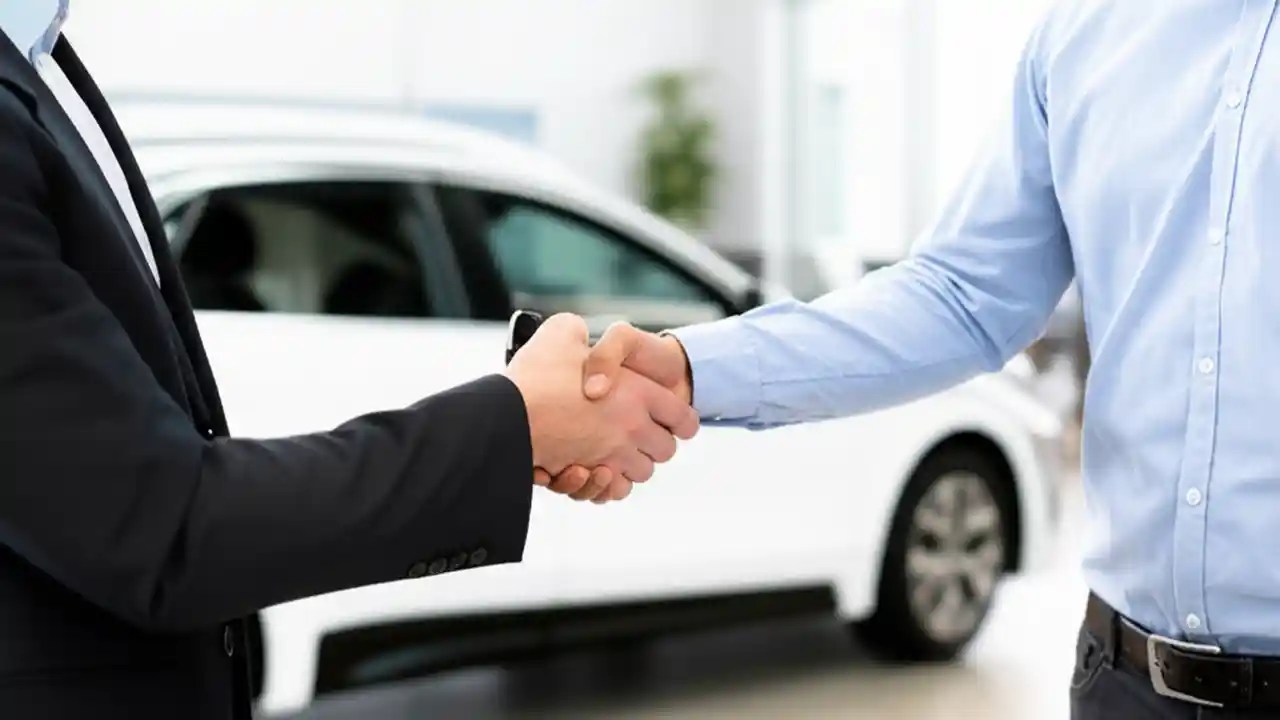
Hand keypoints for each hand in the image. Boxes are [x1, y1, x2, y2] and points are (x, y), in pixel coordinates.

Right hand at [506, 315, 697, 499]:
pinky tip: (592, 467)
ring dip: (629, 464)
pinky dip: (608, 483)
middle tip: (634, 433)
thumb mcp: (561, 331)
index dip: (681, 420)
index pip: (683, 418)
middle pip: (665, 450)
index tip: (674, 422)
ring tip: (609, 449)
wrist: (507, 415)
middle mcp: (632, 426)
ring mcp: (614, 455)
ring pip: (641, 472)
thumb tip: (580, 334)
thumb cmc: (536, 375)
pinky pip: (614, 490)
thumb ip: (577, 329)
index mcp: (638, 392)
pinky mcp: (591, 477)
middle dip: (653, 445)